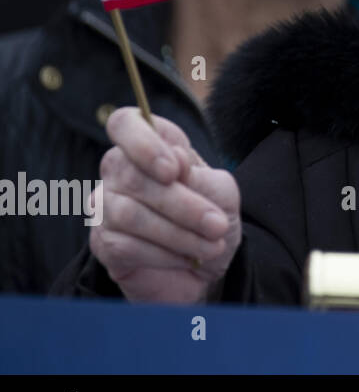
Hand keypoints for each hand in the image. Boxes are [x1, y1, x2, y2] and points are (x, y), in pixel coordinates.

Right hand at [89, 108, 240, 303]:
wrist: (210, 267)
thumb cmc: (213, 218)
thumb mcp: (221, 193)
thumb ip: (200, 176)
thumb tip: (176, 159)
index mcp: (153, 146)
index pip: (124, 123)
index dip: (143, 143)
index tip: (174, 171)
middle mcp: (120, 171)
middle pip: (130, 174)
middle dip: (182, 204)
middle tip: (218, 225)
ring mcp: (106, 207)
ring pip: (127, 213)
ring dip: (178, 233)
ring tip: (211, 245)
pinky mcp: (103, 243)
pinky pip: (124, 245)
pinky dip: (164, 254)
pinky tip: (187, 259)